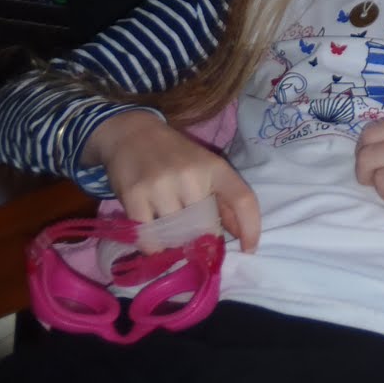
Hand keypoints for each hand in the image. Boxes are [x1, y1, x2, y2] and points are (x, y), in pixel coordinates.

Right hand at [82, 111, 260, 252]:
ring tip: (168, 226)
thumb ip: (224, 200)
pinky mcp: (135, 196)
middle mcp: (192, 175)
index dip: (251, 228)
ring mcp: (162, 185)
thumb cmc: (175, 155)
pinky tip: (152, 230)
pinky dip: (153, 244)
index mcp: (215, 166)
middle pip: (205, 226)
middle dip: (200, 236)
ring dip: (174, 240)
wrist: (133, 133)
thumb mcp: (206, 168)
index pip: (242, 199)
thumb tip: (240, 235)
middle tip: (189, 230)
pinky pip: (150, 239)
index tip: (249, 249)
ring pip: (176, 236)